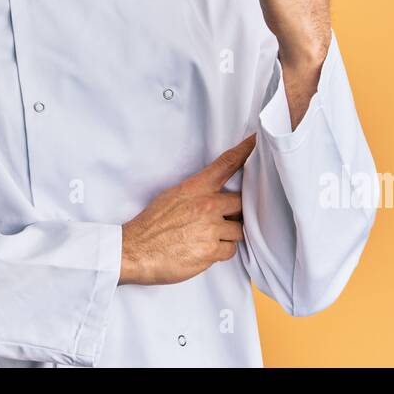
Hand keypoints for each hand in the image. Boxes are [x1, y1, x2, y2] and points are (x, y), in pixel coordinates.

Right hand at [119, 134, 254, 285]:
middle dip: (235, 212)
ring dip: (228, 234)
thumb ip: (196, 192)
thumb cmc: (152, 224)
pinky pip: (230, 250)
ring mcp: (210, 228)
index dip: (245, 151)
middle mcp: (206, 205)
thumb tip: (214, 195)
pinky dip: (222, 251)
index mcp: (195, 188)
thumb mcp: (172, 196)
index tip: (256, 141)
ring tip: (208, 237)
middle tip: (223, 218)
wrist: (136, 249)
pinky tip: (205, 249)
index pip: (226, 164)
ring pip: (238, 230)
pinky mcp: (211, 251)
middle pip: (241, 203)